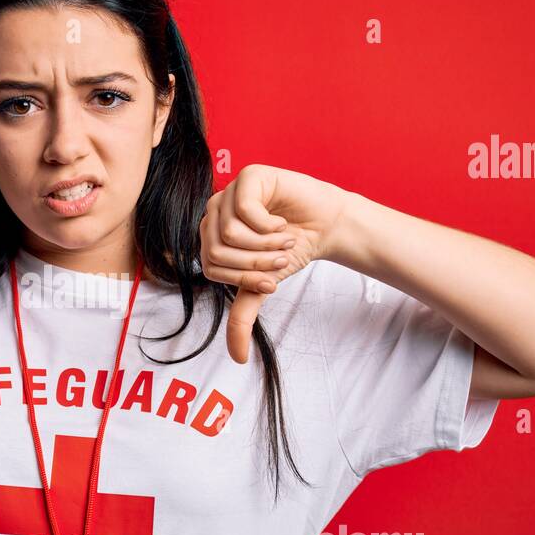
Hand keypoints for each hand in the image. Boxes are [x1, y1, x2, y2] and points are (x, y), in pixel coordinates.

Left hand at [199, 164, 352, 363]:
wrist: (325, 227)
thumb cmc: (290, 250)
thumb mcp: (263, 285)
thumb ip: (243, 316)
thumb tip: (237, 357)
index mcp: (209, 237)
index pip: (210, 267)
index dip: (243, 278)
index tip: (271, 280)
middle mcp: (213, 213)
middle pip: (217, 251)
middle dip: (255, 264)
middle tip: (281, 260)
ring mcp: (229, 192)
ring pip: (230, 233)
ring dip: (265, 246)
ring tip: (284, 242)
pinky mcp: (249, 177)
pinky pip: (244, 209)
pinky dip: (269, 226)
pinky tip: (282, 224)